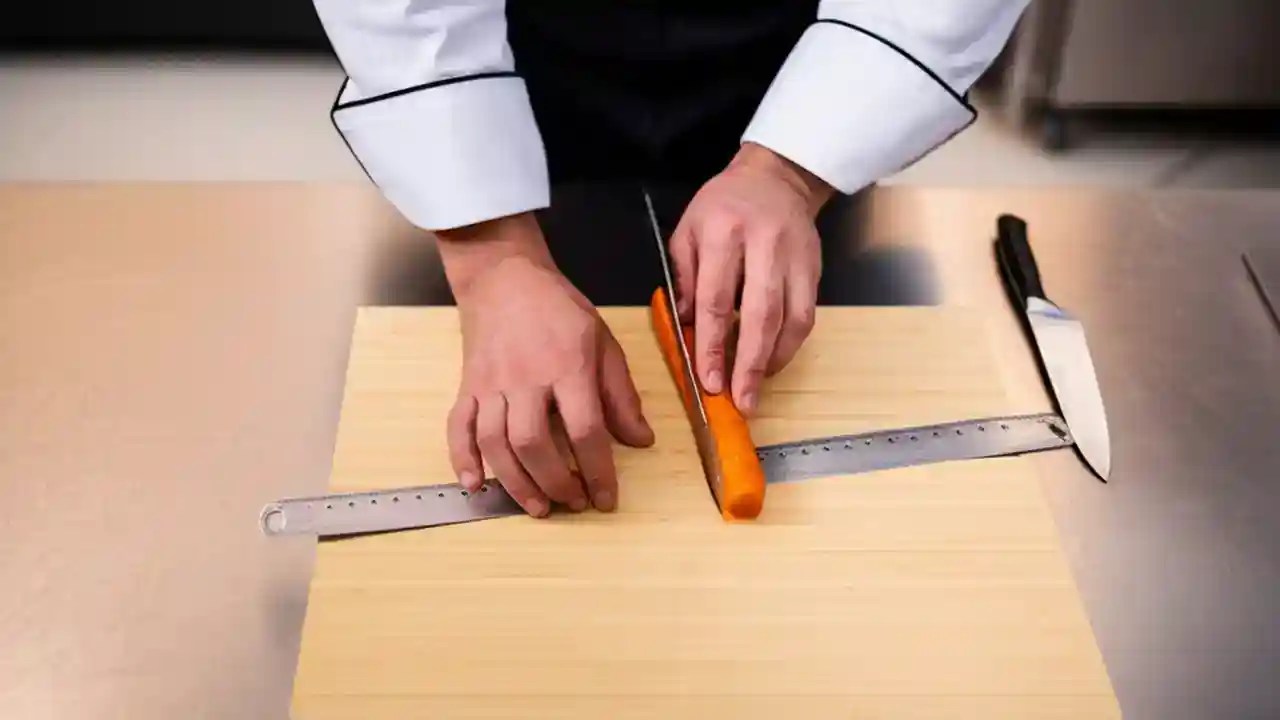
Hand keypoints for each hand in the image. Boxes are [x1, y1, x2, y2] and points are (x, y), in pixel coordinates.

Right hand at [438, 213, 654, 516]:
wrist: (504, 276)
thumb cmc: (558, 308)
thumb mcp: (603, 341)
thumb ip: (620, 393)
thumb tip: (640, 439)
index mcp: (568, 365)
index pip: (585, 429)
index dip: (597, 471)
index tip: (606, 498)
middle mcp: (526, 377)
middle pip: (534, 443)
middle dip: (555, 483)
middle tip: (574, 503)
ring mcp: (491, 383)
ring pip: (495, 442)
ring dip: (515, 482)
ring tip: (538, 507)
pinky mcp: (467, 386)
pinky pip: (458, 427)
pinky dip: (462, 459)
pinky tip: (475, 485)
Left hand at [669, 142, 832, 413]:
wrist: (775, 179)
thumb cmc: (722, 207)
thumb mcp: (688, 230)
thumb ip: (683, 277)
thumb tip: (685, 326)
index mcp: (723, 232)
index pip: (717, 299)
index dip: (713, 344)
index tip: (707, 379)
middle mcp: (764, 243)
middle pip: (760, 313)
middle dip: (748, 363)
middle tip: (739, 399)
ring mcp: (795, 256)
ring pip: (791, 318)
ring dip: (773, 360)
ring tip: (755, 390)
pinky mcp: (814, 268)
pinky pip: (806, 315)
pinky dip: (790, 345)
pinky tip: (772, 363)